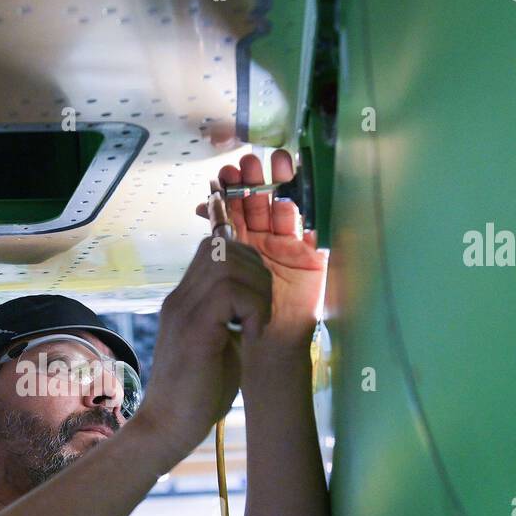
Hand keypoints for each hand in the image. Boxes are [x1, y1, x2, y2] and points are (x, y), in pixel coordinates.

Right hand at [131, 236, 272, 466]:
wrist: (169, 426)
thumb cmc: (197, 393)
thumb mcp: (218, 343)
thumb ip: (229, 317)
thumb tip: (253, 300)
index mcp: (185, 300)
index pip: (214, 247)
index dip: (246, 261)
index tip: (258, 299)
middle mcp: (180, 298)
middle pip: (221, 246)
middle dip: (257, 272)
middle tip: (261, 311)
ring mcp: (183, 310)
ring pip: (228, 263)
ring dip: (257, 290)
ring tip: (257, 324)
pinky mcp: (194, 328)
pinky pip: (230, 292)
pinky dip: (253, 309)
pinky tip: (250, 335)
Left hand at [196, 149, 327, 350]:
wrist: (262, 351)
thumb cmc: (237, 317)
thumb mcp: (220, 275)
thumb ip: (217, 240)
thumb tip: (203, 206)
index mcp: (239, 242)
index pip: (236, 205)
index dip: (233, 186)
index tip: (225, 171)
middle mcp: (264, 241)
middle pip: (262, 201)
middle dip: (257, 180)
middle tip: (250, 165)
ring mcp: (289, 249)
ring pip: (285, 212)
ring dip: (281, 191)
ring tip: (277, 173)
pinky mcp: (311, 261)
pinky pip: (311, 234)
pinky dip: (304, 220)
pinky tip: (291, 211)